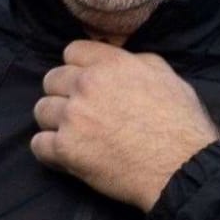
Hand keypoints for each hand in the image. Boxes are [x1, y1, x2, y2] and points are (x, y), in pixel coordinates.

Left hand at [31, 40, 218, 210]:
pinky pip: (38, 144)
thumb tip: (116, 60)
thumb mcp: (165, 75)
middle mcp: (87, 85)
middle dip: (64, 94)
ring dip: (55, 122)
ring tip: (74, 134)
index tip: (86, 82)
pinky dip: (50, 150)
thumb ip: (134, 61)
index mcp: (110, 64)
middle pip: (51, 80)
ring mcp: (73, 117)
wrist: (181, 167)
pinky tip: (67, 154)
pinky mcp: (66, 149)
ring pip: (42, 111)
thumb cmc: (181, 123)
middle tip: (80, 111)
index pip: (72, 51)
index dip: (79, 67)